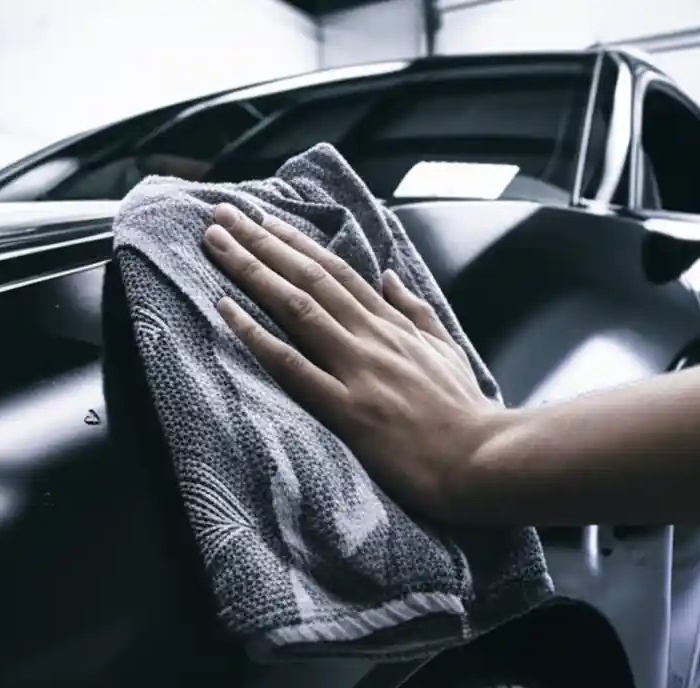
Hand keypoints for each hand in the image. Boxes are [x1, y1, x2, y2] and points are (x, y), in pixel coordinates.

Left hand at [202, 204, 507, 518]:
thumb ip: (415, 310)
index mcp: (391, 324)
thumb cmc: (464, 413)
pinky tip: (225, 310)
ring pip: (295, 307)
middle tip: (223, 216)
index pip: (337, 271)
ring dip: (251, 270)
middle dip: (261, 243)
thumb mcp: (447, 349)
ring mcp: (357, 369)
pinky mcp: (346, 409)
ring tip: (216, 243)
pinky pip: (291, 365)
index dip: (297, 243)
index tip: (265, 221)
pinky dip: (255, 334)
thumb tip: (390, 275)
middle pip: (307, 277)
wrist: (483, 460)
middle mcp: (370, 337)